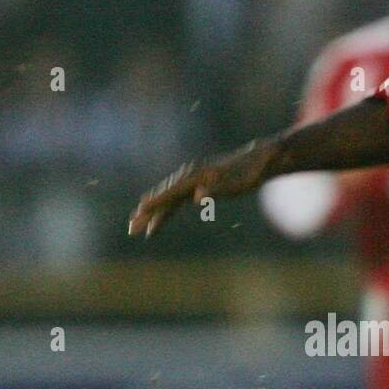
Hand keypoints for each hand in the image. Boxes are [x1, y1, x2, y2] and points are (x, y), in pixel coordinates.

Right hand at [127, 139, 278, 237]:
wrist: (258, 160)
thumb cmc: (247, 173)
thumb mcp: (234, 183)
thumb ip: (215, 189)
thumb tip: (198, 198)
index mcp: (195, 176)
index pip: (170, 192)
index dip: (155, 204)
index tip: (139, 213)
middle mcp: (189, 176)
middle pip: (163, 196)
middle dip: (146, 213)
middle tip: (130, 228)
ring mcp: (192, 180)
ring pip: (167, 199)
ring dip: (152, 213)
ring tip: (137, 228)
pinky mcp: (197, 184)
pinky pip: (175, 200)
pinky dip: (165, 211)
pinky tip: (158, 221)